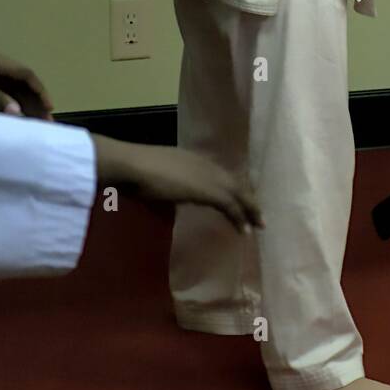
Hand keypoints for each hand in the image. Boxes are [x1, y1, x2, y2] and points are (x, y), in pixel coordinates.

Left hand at [0, 47, 53, 117]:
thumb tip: (17, 111)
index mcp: (0, 62)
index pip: (27, 75)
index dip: (40, 91)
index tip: (50, 107)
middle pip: (23, 83)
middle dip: (37, 101)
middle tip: (48, 119)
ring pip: (15, 89)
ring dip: (27, 103)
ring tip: (38, 119)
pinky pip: (4, 91)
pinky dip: (14, 102)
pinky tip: (19, 113)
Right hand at [92, 136, 262, 234]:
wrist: (132, 166)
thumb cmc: (135, 171)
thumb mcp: (157, 177)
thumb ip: (168, 183)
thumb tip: (167, 192)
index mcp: (192, 159)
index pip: (220, 175)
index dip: (232, 188)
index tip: (239, 201)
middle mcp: (204, 164)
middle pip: (234, 182)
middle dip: (247, 199)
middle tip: (258, 215)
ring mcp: (207, 175)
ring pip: (237, 193)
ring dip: (248, 210)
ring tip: (257, 225)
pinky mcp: (208, 190)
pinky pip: (230, 205)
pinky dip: (238, 217)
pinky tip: (243, 231)